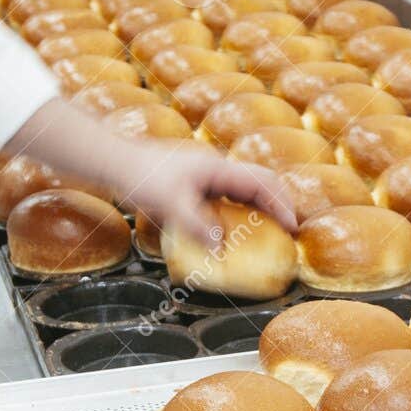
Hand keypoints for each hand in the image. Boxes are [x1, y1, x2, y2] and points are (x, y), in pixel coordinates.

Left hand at [0, 99, 297, 247]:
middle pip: (260, 183)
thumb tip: (219, 247)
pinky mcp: (195, 186)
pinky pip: (226, 198)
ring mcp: (206, 176)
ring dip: (260, 209)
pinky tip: (234, 233)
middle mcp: (217, 169)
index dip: (282, 204)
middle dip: (279, 204)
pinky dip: (239, 213)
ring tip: (270, 233)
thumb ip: (196, 225)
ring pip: (244, 190)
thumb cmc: (142, 178)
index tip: (293, 227)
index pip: (262, 183)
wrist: (116, 163)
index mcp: (218, 168)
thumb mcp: (169, 204)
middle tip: (291, 230)